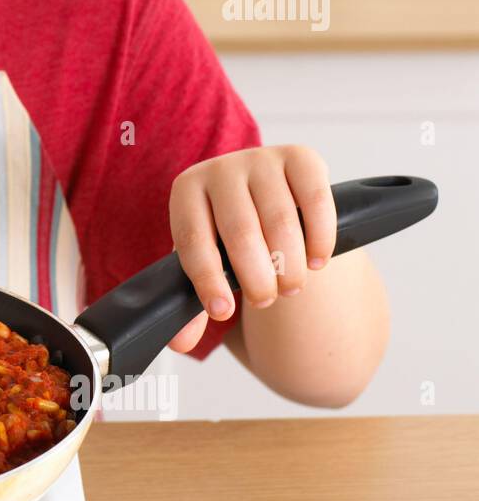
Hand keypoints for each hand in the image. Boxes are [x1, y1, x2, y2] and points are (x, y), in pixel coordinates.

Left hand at [166, 145, 336, 353]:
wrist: (263, 191)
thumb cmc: (227, 233)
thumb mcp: (207, 260)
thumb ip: (195, 300)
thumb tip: (181, 344)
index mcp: (187, 191)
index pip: (193, 240)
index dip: (208, 281)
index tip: (224, 313)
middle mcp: (220, 169)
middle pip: (240, 232)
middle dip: (256, 277)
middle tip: (265, 300)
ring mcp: (261, 159)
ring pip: (280, 220)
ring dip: (289, 264)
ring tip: (290, 286)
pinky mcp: (300, 156)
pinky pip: (315, 200)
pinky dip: (319, 238)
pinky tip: (316, 262)